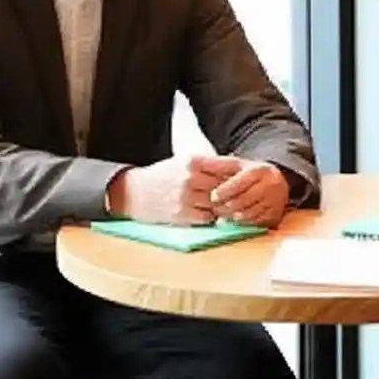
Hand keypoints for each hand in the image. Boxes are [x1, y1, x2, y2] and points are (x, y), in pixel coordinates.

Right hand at [106, 154, 240, 224]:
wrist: (135, 192)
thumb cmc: (164, 175)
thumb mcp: (183, 159)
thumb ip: (208, 163)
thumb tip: (237, 165)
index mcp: (192, 160)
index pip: (229, 165)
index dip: (238, 171)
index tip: (243, 175)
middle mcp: (190, 177)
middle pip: (227, 185)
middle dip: (233, 190)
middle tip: (238, 193)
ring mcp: (186, 197)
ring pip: (219, 203)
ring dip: (223, 205)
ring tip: (223, 203)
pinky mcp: (181, 214)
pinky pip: (208, 218)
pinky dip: (211, 216)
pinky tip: (209, 212)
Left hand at [209, 160, 289, 226]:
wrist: (279, 182)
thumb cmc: (251, 174)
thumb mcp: (236, 165)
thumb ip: (216, 165)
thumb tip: (193, 161)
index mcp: (260, 170)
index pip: (239, 183)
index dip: (224, 191)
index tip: (213, 196)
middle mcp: (270, 185)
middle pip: (243, 201)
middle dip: (226, 206)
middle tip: (215, 209)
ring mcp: (274, 202)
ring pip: (248, 214)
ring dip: (233, 216)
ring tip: (223, 215)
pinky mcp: (275, 215)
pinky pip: (255, 223)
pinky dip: (243, 223)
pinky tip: (235, 219)